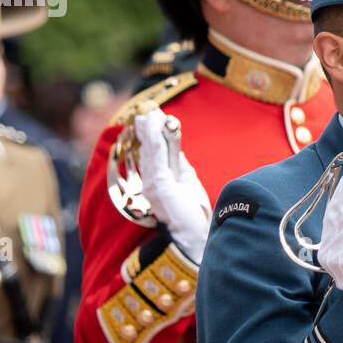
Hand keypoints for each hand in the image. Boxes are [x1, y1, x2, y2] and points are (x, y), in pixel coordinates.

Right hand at [134, 110, 210, 263]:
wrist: (194, 235)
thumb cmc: (190, 211)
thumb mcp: (186, 179)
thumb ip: (178, 162)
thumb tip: (174, 143)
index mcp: (156, 178)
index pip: (151, 151)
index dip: (150, 132)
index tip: (151, 113)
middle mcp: (149, 180)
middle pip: (148, 148)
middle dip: (148, 127)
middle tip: (149, 107)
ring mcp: (151, 184)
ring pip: (150, 150)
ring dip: (150, 130)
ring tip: (151, 113)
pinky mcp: (158, 187)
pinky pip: (156, 159)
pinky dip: (154, 141)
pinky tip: (153, 127)